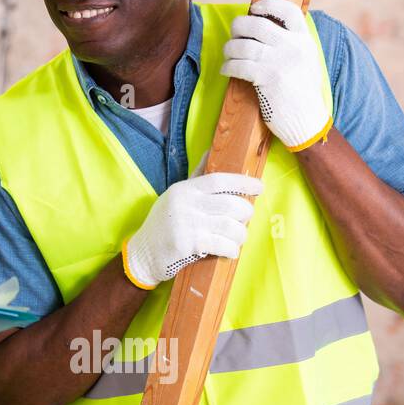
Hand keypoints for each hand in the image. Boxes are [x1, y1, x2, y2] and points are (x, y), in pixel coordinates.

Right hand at [122, 172, 263, 288]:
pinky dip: (232, 250)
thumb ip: (195, 177)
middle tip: (244, 219)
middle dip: (245, 214)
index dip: (243, 182)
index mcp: (184, 189)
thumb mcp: (175, 196)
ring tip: (237, 238)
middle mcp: (186, 204)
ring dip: (240, 235)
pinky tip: (229, 251)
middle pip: (231, 204)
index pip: (219, 180)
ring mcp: (187, 224)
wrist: (144, 253)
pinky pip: (223, 245)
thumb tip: (209, 151)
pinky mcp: (188, 245)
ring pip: (231, 227)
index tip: (260, 186)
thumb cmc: (163, 223)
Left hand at [221, 0, 332, 149]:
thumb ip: (291, 44)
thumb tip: (265, 26)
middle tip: (234, 35)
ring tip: (229, 56)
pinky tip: (227, 70)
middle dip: (239, 27)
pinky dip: (228, 66)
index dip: (268, 5)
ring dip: (229, 49)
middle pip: (257, 24)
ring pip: (243, 45)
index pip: (289, 11)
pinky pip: (238, 65)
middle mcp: (293, 47)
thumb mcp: (306, 61)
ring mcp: (280, 62)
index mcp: (304, 40)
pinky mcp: (267, 78)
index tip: (254, 9)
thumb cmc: (301, 92)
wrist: (307, 120)